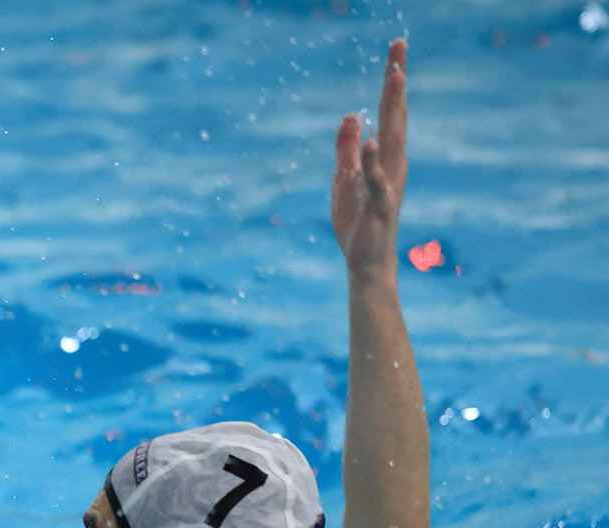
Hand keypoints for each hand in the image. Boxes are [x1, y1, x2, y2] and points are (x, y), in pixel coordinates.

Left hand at [331, 39, 407, 280]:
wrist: (365, 263)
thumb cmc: (358, 222)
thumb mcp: (346, 178)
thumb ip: (348, 148)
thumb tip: (349, 115)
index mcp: (386, 157)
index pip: (390, 112)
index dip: (392, 81)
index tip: (396, 48)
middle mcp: (394, 164)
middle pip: (395, 116)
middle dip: (396, 82)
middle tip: (399, 46)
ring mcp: (389, 183)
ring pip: (393, 139)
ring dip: (393, 108)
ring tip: (394, 78)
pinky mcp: (379, 205)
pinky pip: (377, 180)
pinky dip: (374, 160)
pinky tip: (373, 140)